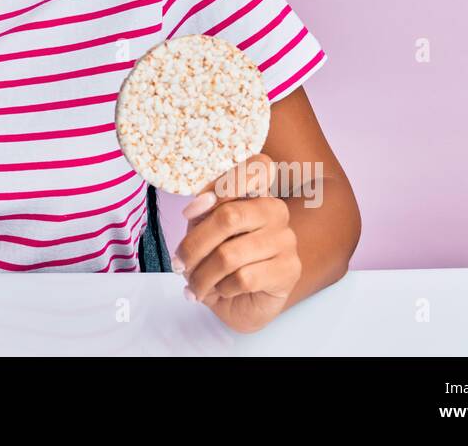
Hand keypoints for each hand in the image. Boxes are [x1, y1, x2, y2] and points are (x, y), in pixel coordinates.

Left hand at [171, 153, 301, 333]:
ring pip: (231, 254)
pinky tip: (221, 291)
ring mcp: (287, 239)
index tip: (188, 214)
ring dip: (202, 275)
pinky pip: (244, 278)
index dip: (220, 186)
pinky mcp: (290, 269)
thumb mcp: (202, 228)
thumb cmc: (219, 257)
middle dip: (194, 246)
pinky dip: (222, 289)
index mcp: (256, 191)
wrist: (239, 302)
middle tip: (178, 265)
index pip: (256, 166)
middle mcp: (276, 209)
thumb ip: (202, 211)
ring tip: (193, 285)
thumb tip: (199, 204)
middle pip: (229, 216)